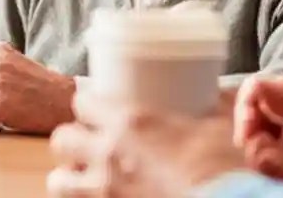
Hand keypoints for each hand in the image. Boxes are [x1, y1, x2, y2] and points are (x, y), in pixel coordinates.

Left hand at [48, 92, 244, 197]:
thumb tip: (217, 95)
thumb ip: (206, 110)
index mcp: (131, 122)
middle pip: (61, 139)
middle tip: (88, 144)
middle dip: (71, 141)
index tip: (96, 107)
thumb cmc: (223, 168)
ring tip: (83, 179)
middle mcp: (108, 155)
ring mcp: (104, 192)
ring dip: (68, 178)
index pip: (84, 101)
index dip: (88, 103)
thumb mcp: (216, 127)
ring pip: (58, 182)